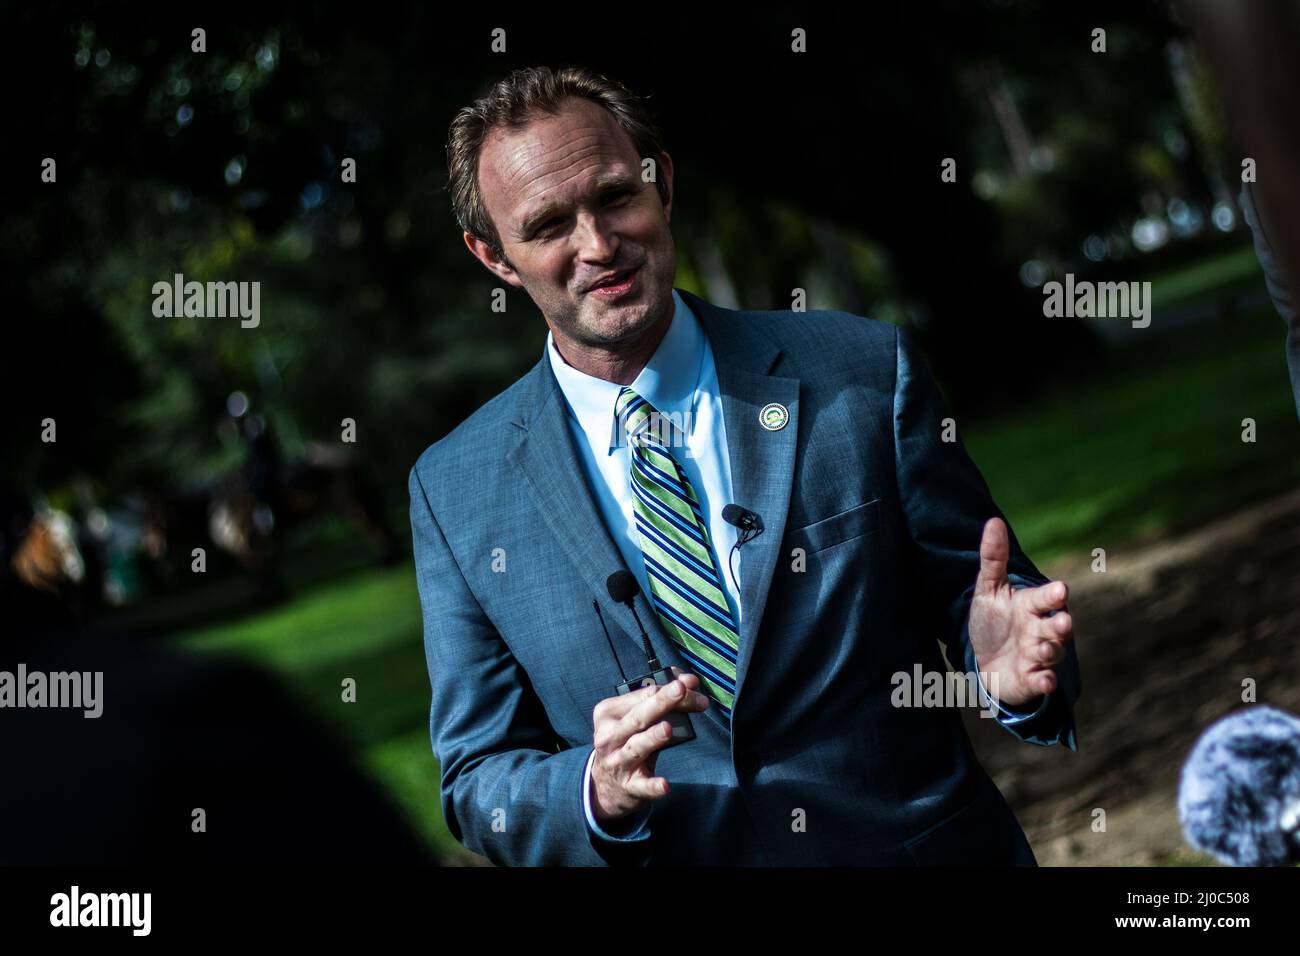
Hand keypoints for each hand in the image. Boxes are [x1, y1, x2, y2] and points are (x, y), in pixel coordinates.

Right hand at [588, 666, 710, 826]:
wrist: (606, 785)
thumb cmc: (625, 742)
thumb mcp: (634, 719)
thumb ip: (658, 698)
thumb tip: (689, 681)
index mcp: (608, 713)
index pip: (642, 696)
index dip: (667, 689)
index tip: (692, 684)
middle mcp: (609, 736)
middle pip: (638, 717)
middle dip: (661, 702)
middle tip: (681, 689)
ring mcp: (617, 762)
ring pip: (636, 747)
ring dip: (652, 738)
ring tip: (667, 729)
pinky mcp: (629, 786)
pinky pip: (641, 785)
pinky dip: (652, 785)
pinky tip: (664, 784)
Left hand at [967, 517, 1073, 709]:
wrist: (986, 659)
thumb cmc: (993, 619)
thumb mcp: (988, 588)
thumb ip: (993, 558)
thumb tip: (993, 521)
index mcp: (1031, 605)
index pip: (1046, 598)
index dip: (1053, 594)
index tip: (1061, 589)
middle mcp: (1040, 630)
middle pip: (1056, 626)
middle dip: (1060, 625)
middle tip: (1062, 621)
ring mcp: (1038, 656)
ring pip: (1051, 653)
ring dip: (1050, 651)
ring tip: (1045, 648)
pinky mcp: (1032, 679)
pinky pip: (1042, 682)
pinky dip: (1044, 682)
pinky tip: (1044, 680)